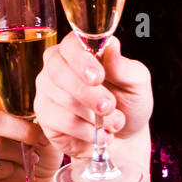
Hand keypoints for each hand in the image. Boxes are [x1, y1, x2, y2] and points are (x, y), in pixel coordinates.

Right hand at [35, 33, 153, 160]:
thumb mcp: (136, 83)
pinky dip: (86, 131)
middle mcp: (58, 65)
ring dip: (93, 116)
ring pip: (62, 99)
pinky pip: (61, 121)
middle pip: (58, 71)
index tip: (98, 77)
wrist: (124, 136)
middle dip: (87, 93)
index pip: (70, 44)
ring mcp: (47, 90)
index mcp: (81, 50)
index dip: (81, 59)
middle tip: (109, 106)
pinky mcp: (44, 115)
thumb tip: (111, 46)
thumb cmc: (129, 103)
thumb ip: (124, 67)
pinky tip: (98, 133)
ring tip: (114, 123)